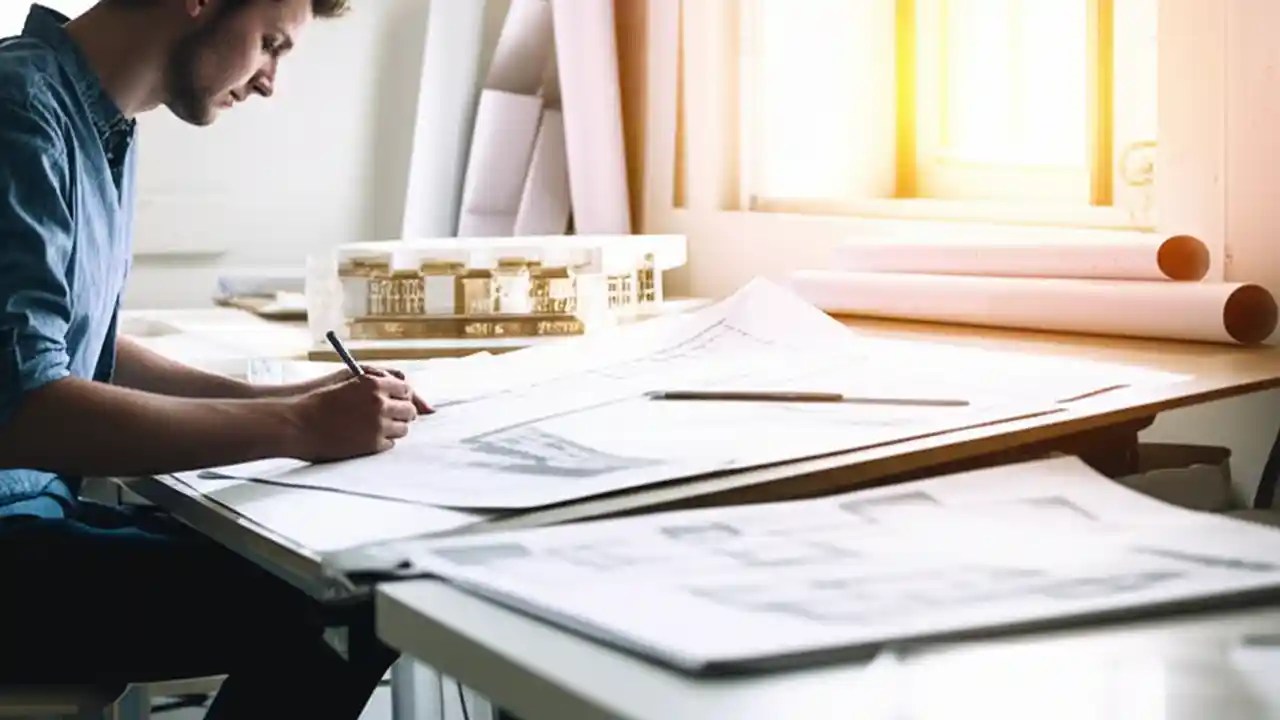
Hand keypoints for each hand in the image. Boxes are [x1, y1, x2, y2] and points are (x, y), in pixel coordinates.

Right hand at [287, 374, 419, 461]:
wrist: (296, 423)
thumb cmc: (319, 399)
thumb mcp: (349, 379)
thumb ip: (380, 380)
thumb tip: (410, 393)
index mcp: (374, 383)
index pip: (406, 389)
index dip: (401, 396)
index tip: (396, 401)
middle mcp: (379, 403)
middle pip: (409, 410)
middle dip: (400, 413)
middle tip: (386, 416)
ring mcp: (378, 425)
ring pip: (402, 429)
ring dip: (392, 428)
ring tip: (371, 427)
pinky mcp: (373, 444)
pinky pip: (390, 443)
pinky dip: (381, 441)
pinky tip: (364, 437)